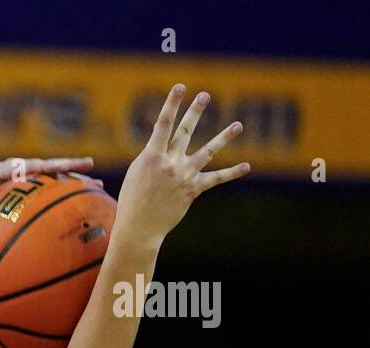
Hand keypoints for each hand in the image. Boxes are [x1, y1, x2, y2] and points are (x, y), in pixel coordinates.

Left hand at [0, 156, 98, 213]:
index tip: (74, 165)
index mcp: (12, 169)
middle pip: (55, 172)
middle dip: (75, 173)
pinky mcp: (30, 192)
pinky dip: (64, 200)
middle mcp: (25, 172)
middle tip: (96, 177)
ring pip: (57, 183)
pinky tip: (79, 210)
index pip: (38, 166)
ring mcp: (29, 182)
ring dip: (76, 187)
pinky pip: (50, 195)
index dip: (55, 166)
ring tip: (99, 191)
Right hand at [114, 85, 250, 244]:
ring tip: (238, 125)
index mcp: (152, 157)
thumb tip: (169, 149)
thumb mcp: (136, 174)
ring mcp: (184, 175)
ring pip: (208, 152)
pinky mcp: (193, 189)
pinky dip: (232, 173)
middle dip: (195, 112)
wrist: (139, 228)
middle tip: (204, 95)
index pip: (163, 125)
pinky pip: (216, 178)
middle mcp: (170, 163)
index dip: (172, 104)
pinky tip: (246, 166)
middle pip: (185, 131)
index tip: (180, 87)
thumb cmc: (132, 201)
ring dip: (224, 137)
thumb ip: (154, 158)